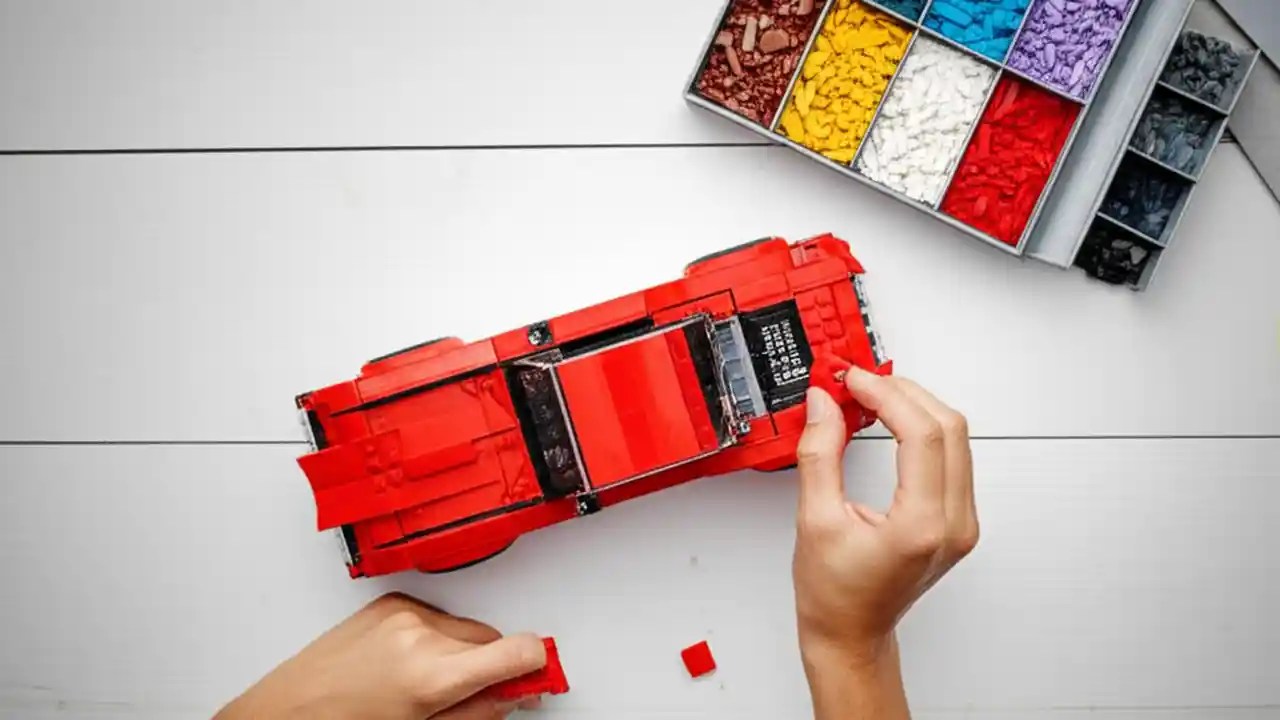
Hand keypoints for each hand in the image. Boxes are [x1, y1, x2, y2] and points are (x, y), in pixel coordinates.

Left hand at [215, 592, 546, 719]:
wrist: (287, 710)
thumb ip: (478, 712)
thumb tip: (516, 696)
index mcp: (433, 673)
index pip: (519, 650)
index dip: (535, 666)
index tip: (538, 676)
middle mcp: (420, 633)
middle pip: (494, 638)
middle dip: (492, 665)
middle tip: (472, 695)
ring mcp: (404, 612)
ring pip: (466, 627)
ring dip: (461, 651)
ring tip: (428, 681)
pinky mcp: (391, 602)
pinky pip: (437, 615)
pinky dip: (435, 637)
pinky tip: (411, 662)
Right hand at [792, 366, 977, 717]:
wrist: (850, 633)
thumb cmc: (834, 595)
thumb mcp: (814, 520)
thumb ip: (820, 454)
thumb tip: (825, 404)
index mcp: (922, 526)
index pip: (921, 434)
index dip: (886, 395)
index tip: (853, 380)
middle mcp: (953, 524)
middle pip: (949, 428)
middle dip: (904, 392)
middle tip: (860, 381)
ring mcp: (962, 523)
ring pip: (956, 438)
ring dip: (915, 407)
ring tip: (871, 396)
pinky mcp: (958, 520)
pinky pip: (953, 456)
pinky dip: (923, 429)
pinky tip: (892, 421)